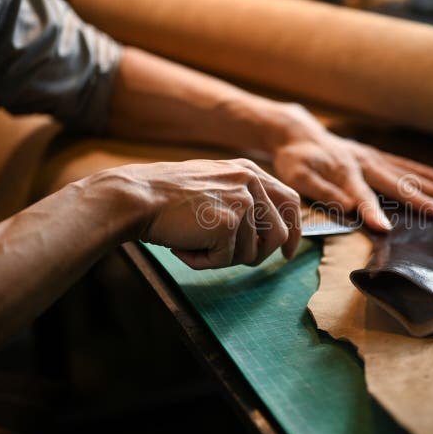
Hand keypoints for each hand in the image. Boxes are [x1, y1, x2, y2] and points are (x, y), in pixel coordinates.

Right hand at [106, 159, 300, 268]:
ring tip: (192, 242)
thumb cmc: (166, 197)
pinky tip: (184, 246)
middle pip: (278, 235)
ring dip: (221, 258)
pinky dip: (203, 262)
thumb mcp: (212, 185)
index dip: (294, 230)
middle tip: (236, 261)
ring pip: (250, 253)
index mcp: (249, 171)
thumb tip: (268, 234)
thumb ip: (241, 200)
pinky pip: (226, 260)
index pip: (289, 202)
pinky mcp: (229, 223)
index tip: (289, 252)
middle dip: (259, 255)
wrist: (137, 196)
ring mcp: (242, 202)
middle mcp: (250, 183)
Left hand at [271, 106, 432, 230]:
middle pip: (395, 184)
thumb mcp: (297, 176)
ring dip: (430, 185)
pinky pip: (404, 164)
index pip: (361, 196)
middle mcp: (364, 163)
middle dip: (420, 199)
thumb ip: (321, 191)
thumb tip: (347, 207)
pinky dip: (424, 171)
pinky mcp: (376, 155)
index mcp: (344, 172)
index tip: (386, 229)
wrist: (299, 132)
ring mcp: (372, 157)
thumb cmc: (295, 158)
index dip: (372, 213)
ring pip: (406, 173)